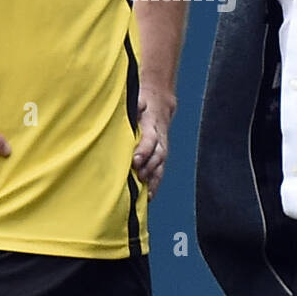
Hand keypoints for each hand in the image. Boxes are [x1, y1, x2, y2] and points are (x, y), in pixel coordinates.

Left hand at [132, 84, 175, 200]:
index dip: (144, 151)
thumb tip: (137, 106)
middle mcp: (160, 140)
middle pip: (157, 156)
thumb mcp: (139, 98)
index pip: (150, 140)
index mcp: (152, 126)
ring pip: (159, 166)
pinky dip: (154, 185)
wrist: (158, 104)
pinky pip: (159, 173)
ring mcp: (161, 150)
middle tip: (138, 176)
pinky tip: (147, 197)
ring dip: (152, 179)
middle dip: (148, 168)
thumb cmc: (143, 103)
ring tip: (145, 194)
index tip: (135, 160)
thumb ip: (137, 104)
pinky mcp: (159, 158)